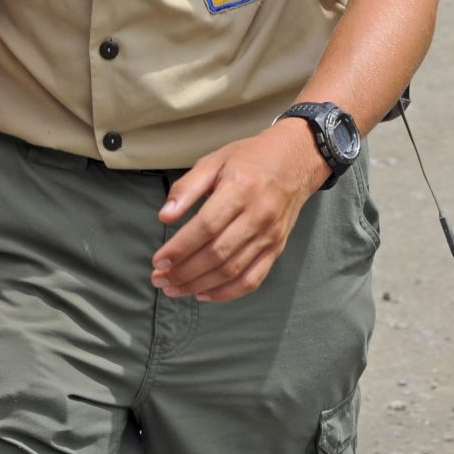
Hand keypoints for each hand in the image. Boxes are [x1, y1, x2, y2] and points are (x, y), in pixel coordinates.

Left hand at [151, 127, 325, 302]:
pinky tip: (203, 294)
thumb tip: (164, 215)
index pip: (206, 227)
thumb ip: (187, 188)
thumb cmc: (249, 159)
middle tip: (159, 279)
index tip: (158, 260)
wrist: (295, 161)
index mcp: (240, 188)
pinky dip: (227, 293)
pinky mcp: (276, 248)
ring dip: (199, 285)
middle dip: (184, 271)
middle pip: (217, 253)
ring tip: (174, 288)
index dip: (180, 247)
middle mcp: (258, 215)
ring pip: (232, 271)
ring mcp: (270, 236)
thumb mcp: (214, 161)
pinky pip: (252, 279)